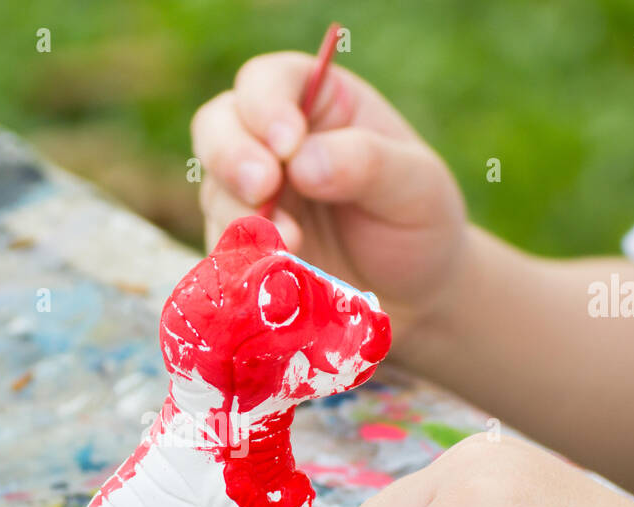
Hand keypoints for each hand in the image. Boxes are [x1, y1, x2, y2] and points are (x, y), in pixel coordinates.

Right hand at [191, 52, 466, 326]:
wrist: (413, 296)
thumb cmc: (418, 223)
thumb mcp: (415, 185)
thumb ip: (366, 163)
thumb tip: (301, 162)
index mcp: (317, 104)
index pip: (268, 82)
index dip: (266, 106)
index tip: (287, 146)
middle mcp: (271, 144)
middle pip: (216, 126)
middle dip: (231, 156)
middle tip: (263, 190)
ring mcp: (249, 198)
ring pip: (215, 192)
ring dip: (242, 218)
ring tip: (292, 245)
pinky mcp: (242, 250)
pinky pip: (224, 250)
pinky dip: (243, 260)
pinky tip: (278, 274)